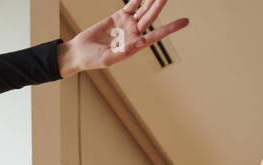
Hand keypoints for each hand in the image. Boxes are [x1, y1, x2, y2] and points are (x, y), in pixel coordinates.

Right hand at [57, 0, 189, 77]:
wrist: (77, 53)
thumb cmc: (90, 60)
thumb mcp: (107, 59)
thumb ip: (121, 53)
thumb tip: (136, 45)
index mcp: (133, 46)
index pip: (156, 35)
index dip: (170, 28)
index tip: (184, 22)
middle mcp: (133, 34)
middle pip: (151, 17)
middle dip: (160, 5)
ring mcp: (126, 24)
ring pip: (144, 9)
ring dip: (152, 0)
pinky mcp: (118, 17)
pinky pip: (132, 5)